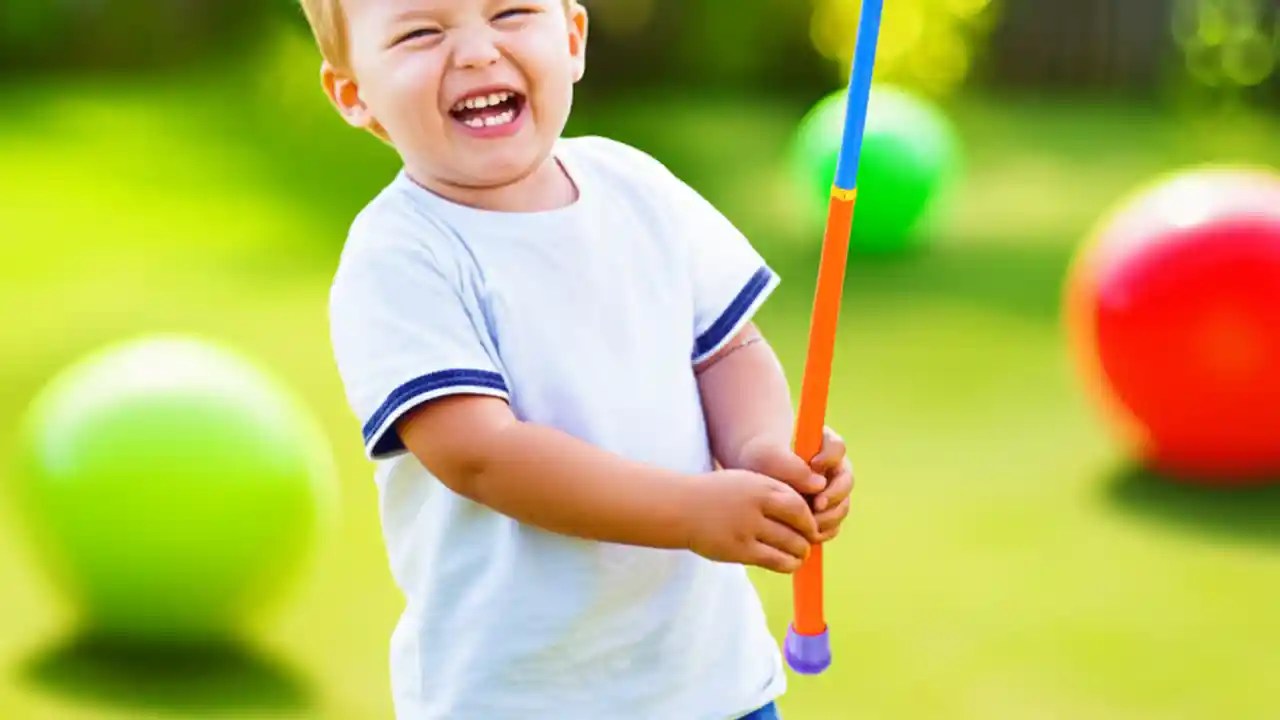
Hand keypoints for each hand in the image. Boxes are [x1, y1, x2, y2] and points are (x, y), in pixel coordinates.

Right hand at [686, 469, 820, 573]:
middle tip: (808, 543)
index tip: (810, 526)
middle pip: (798, 526)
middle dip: (808, 538)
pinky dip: (788, 564)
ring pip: (790, 546)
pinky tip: (789, 564)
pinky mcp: (739, 550)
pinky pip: (774, 561)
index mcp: (760, 487)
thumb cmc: (715, 494)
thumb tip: (804, 512)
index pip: (799, 505)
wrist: (681, 507)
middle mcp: (756, 506)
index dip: (809, 519)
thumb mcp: (745, 482)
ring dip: (801, 553)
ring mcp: (747, 529)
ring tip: (801, 555)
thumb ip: (772, 493)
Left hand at [738, 428, 854, 542]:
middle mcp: (833, 468)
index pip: (836, 447)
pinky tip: (808, 535)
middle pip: (845, 482)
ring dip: (830, 518)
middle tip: (817, 506)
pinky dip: (823, 531)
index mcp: (824, 444)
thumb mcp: (768, 456)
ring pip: (841, 507)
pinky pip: (832, 525)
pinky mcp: (824, 513)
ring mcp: (832, 491)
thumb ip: (792, 466)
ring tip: (811, 524)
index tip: (815, 465)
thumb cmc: (761, 457)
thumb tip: (820, 485)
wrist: (752, 473)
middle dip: (834, 496)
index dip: (830, 457)